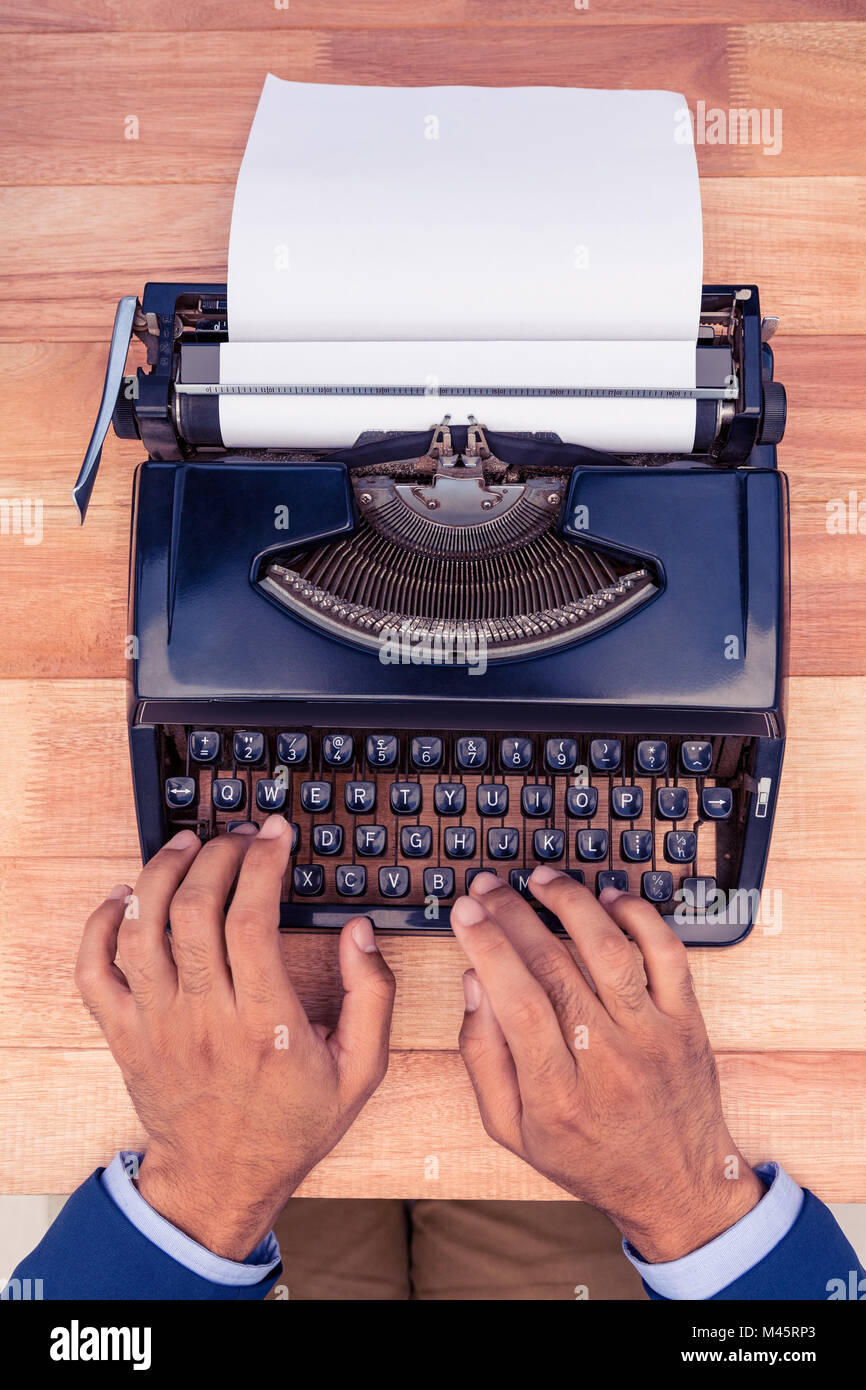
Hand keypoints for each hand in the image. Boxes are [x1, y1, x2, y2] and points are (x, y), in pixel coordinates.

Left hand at [76, 817, 394, 1259]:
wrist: (221, 1181)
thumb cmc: (290, 1125)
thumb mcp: (360, 1071)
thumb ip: (371, 997)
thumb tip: (360, 932)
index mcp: (263, 1022)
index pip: (251, 919)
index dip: (263, 863)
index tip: (277, 834)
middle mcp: (203, 1016)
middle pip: (193, 910)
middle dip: (217, 855)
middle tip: (239, 837)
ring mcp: (156, 1024)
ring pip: (142, 929)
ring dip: (161, 873)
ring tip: (187, 846)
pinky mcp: (125, 1033)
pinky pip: (95, 970)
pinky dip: (101, 925)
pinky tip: (126, 897)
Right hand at [451, 869, 763, 1262]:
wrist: (678, 1188)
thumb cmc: (589, 1156)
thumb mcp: (512, 1130)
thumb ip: (483, 1057)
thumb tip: (474, 981)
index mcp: (557, 1095)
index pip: (516, 1001)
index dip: (487, 945)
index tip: (466, 911)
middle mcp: (608, 1063)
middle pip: (555, 967)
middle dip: (513, 914)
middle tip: (488, 885)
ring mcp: (653, 1039)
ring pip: (610, 951)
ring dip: (571, 903)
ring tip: (540, 879)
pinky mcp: (686, 1023)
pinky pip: (667, 955)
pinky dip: (639, 917)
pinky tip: (608, 898)